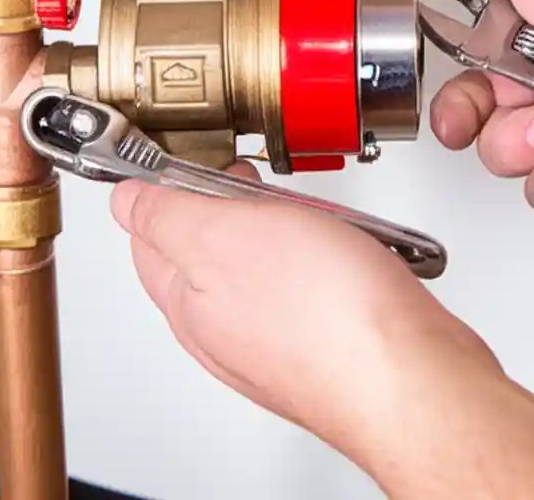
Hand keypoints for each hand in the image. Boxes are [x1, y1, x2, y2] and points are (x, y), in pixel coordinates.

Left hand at [109, 168, 501, 452]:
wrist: (408, 376)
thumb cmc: (326, 315)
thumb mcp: (222, 236)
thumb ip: (165, 216)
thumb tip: (126, 200)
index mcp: (187, 303)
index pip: (149, 234)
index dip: (165, 187)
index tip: (187, 157)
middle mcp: (226, 330)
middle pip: (211, 249)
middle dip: (235, 205)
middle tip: (264, 185)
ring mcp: (277, 339)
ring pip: (267, 266)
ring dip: (287, 229)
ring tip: (317, 217)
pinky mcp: (327, 344)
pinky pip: (314, 286)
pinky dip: (328, 258)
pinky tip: (350, 253)